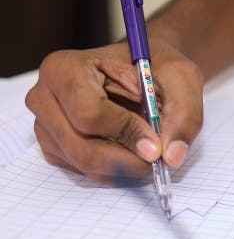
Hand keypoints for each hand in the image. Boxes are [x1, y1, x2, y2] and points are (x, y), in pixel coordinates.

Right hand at [25, 39, 203, 181]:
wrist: (143, 69)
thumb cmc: (156, 67)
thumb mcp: (181, 77)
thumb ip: (183, 114)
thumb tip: (173, 156)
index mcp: (64, 68)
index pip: (89, 113)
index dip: (126, 133)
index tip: (157, 147)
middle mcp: (44, 97)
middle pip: (82, 146)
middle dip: (127, 161)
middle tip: (159, 162)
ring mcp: (45, 125)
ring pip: (84, 164)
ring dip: (124, 168)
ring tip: (151, 155)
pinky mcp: (55, 147)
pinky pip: (83, 171)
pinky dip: (115, 171)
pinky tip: (134, 154)